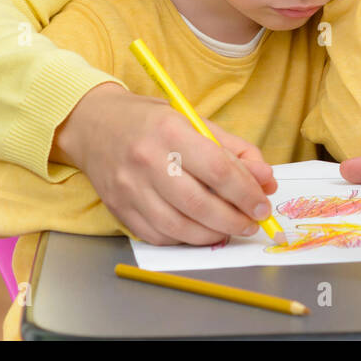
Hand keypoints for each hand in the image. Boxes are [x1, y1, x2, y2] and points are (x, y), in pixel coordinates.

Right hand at [56, 83, 277, 244]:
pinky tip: (201, 230)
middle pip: (199, 204)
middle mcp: (146, 161)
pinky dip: (185, 239)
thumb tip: (266, 180)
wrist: (94, 125)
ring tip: (231, 228)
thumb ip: (234, 151)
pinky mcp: (118, 210)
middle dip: (234, 219)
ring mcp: (129, 189)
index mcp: (170, 132)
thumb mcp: (196, 122)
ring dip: (213, 234)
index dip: (246, 192)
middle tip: (252, 222)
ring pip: (179, 226)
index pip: (218, 170)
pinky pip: (158, 235)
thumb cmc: (152, 122)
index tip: (263, 204)